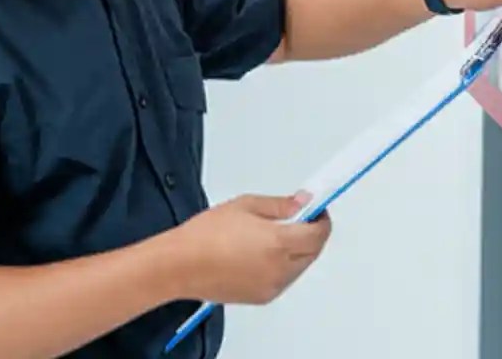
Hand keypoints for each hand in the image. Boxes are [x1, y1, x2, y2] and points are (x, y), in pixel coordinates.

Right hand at [172, 193, 331, 304]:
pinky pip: (284, 279)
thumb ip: (280, 205)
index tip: (316, 210)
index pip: (318, 234)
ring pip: (300, 266)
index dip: (321, 220)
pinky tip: (261, 253)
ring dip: (297, 250)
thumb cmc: (205, 235)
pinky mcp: (262, 297)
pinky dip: (282, 265)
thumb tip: (303, 203)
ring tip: (272, 236)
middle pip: (313, 251)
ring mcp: (272, 286)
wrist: (180, 265)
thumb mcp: (246, 205)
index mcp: (278, 243)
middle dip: (310, 234)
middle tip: (297, 219)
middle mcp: (280, 269)